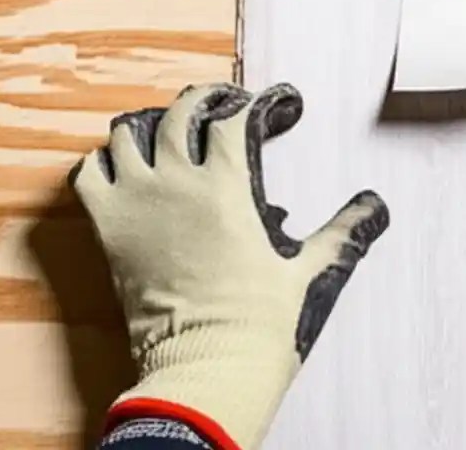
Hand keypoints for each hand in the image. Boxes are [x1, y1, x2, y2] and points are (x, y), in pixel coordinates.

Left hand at [72, 83, 388, 448]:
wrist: (207, 365)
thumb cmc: (262, 321)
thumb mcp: (312, 270)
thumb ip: (344, 231)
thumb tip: (375, 205)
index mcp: (227, 186)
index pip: (238, 117)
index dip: (263, 103)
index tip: (283, 106)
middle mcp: (177, 183)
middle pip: (182, 112)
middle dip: (209, 100)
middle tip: (228, 106)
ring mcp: (136, 203)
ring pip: (129, 134)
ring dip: (153, 127)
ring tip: (174, 134)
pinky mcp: (107, 230)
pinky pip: (90, 174)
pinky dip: (106, 162)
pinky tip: (127, 170)